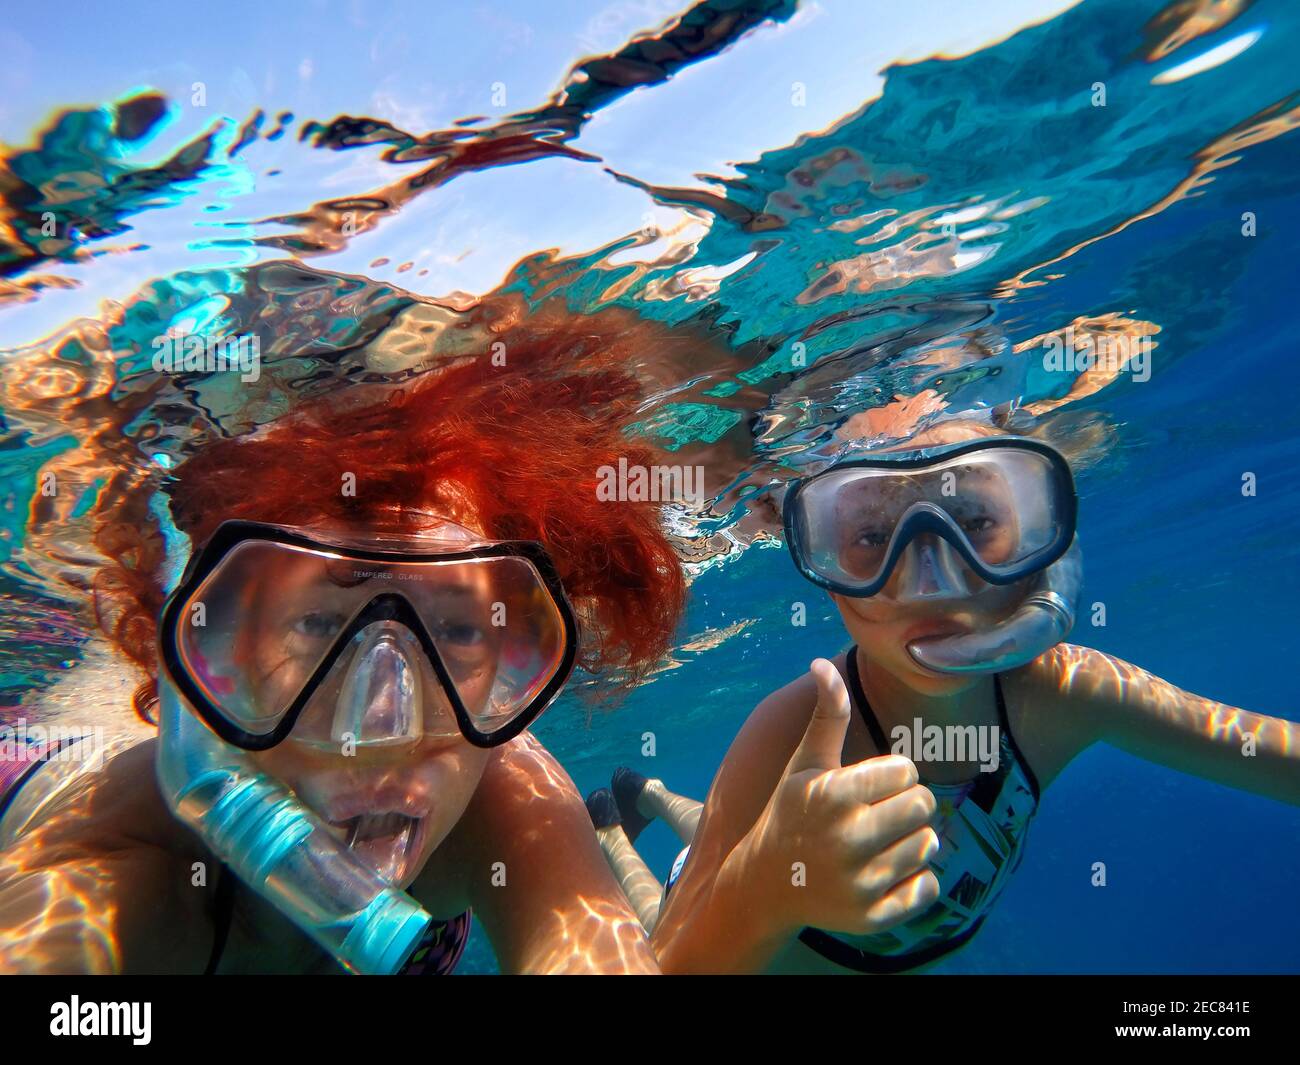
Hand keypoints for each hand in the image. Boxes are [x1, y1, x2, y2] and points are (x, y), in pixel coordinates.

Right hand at [740, 659, 939, 936]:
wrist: (764, 885)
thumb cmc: (790, 813)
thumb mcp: (804, 764)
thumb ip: (825, 716)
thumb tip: (822, 663)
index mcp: (835, 795)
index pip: (908, 771)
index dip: (892, 776)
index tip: (867, 787)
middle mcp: (849, 839)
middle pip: (925, 806)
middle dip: (906, 805)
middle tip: (877, 814)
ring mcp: (862, 882)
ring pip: (930, 845)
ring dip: (912, 841)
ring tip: (879, 843)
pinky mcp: (874, 916)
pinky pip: (929, 888)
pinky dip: (917, 880)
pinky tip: (886, 872)